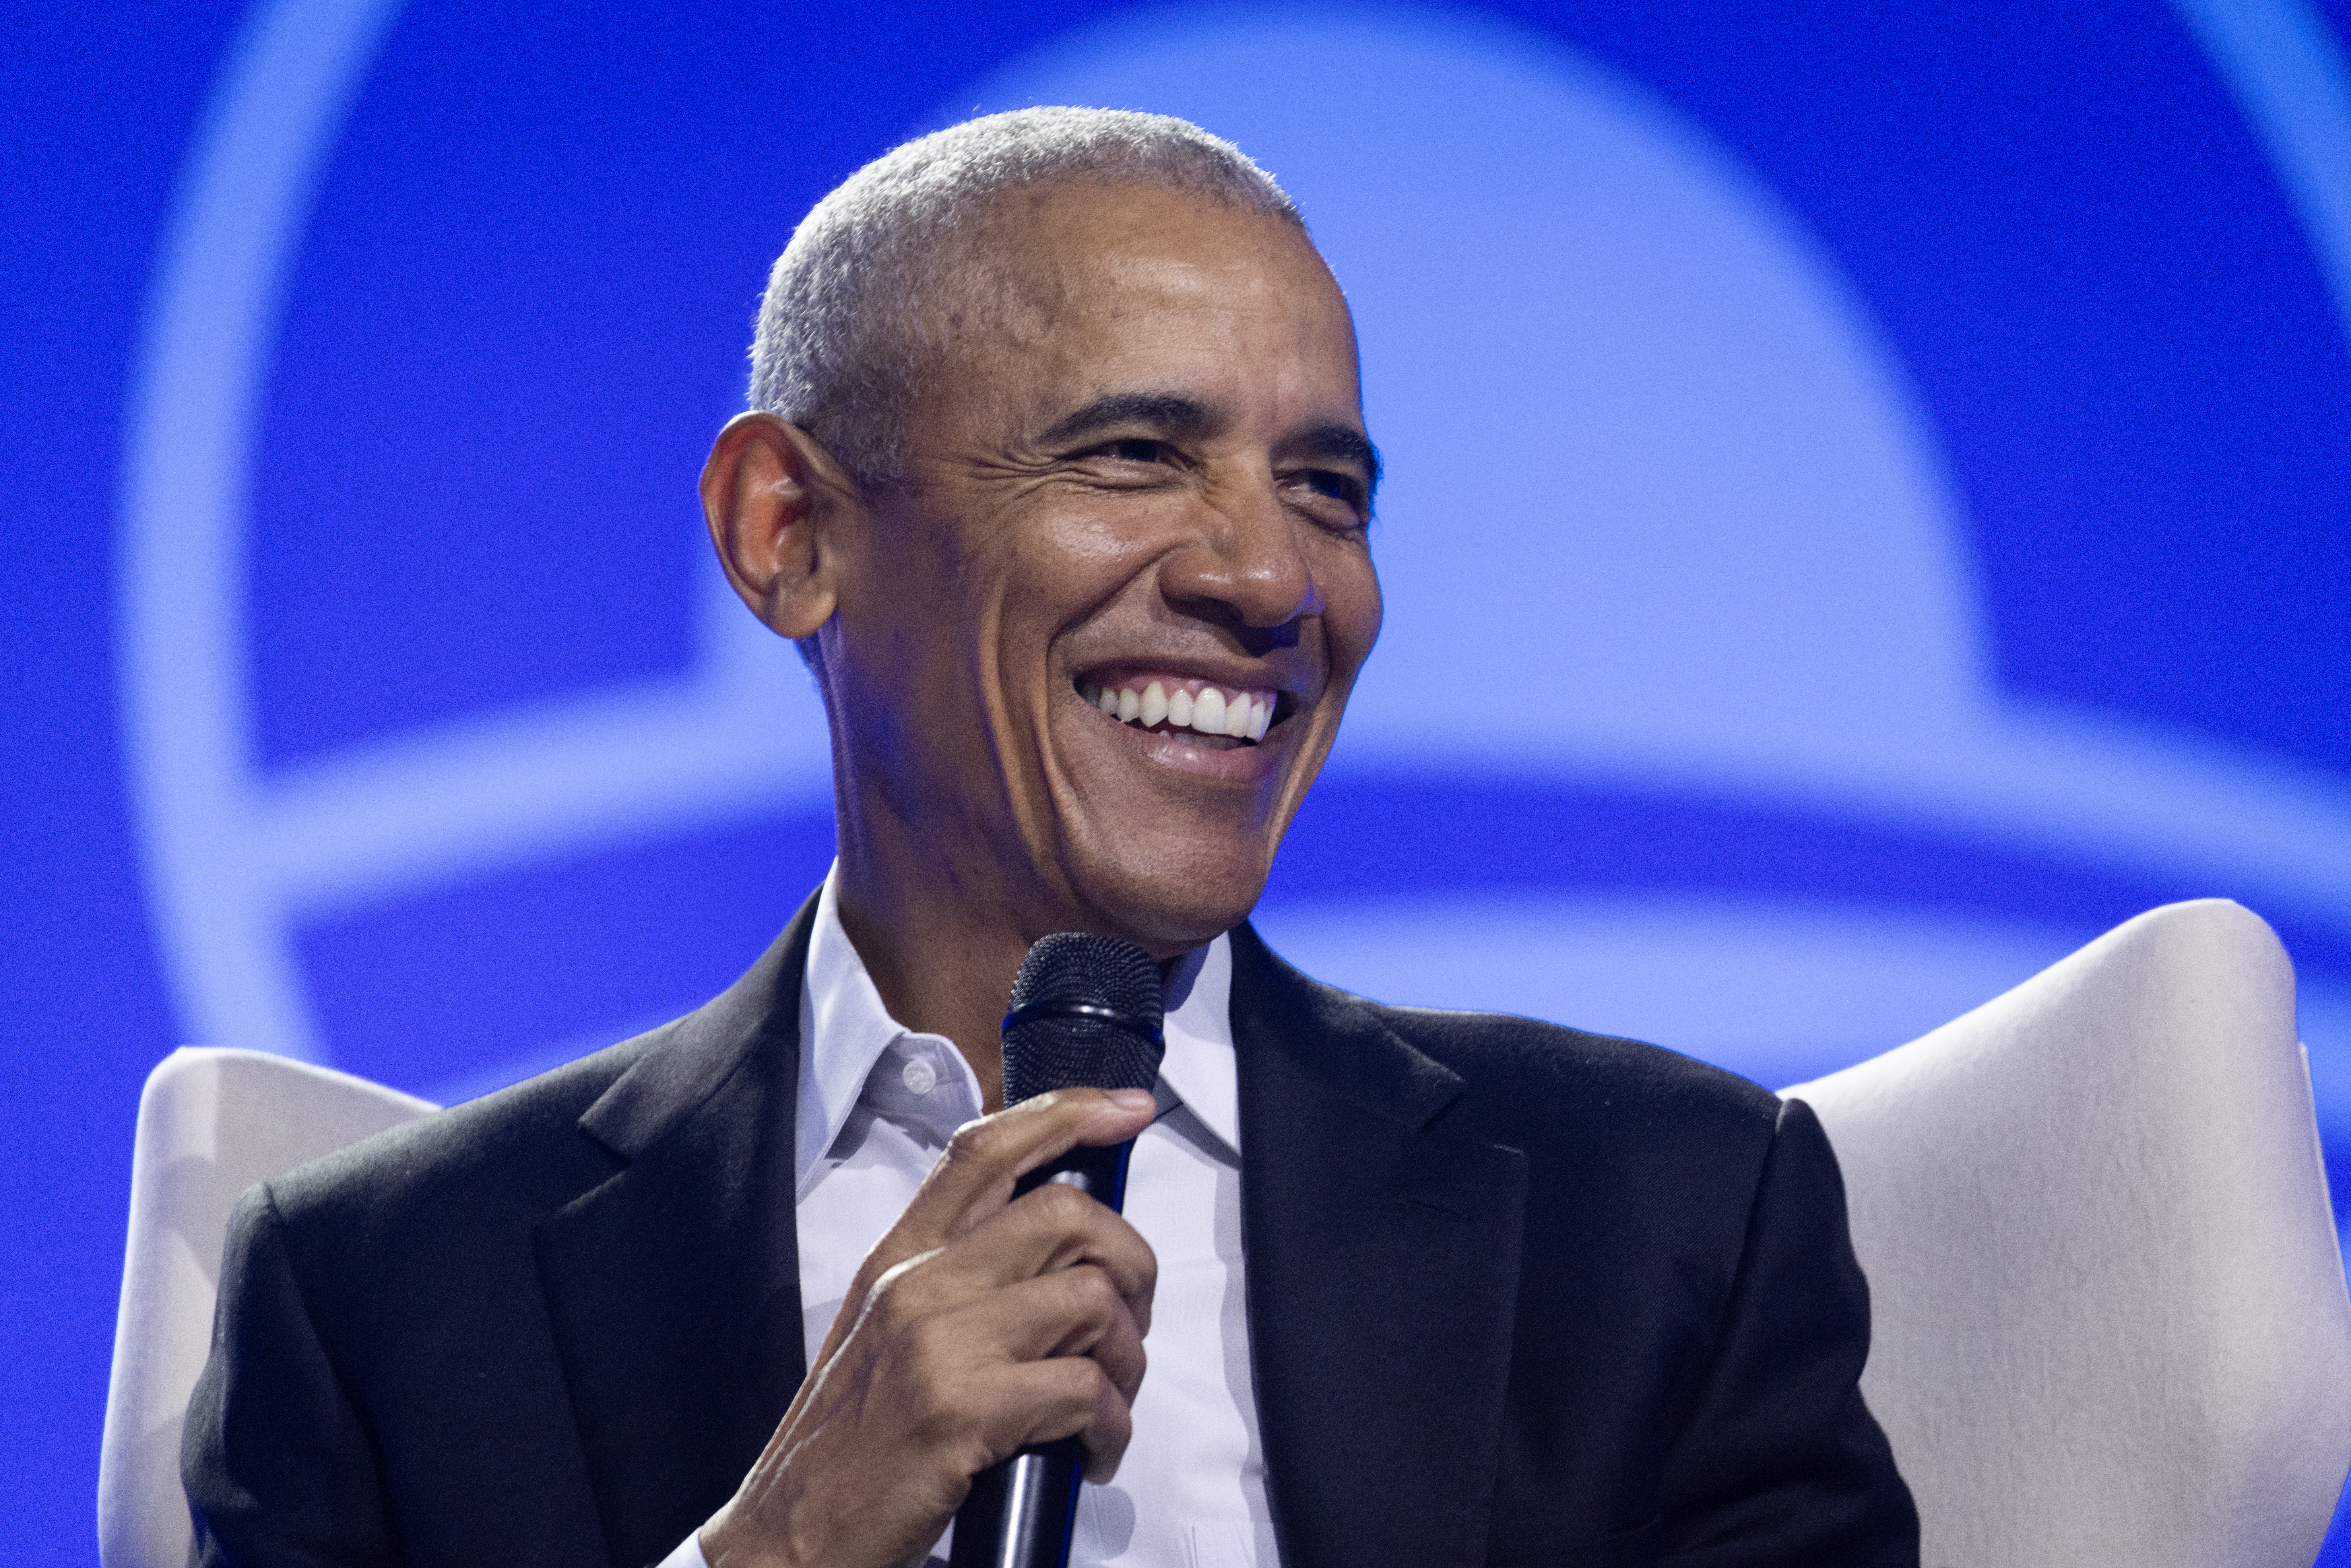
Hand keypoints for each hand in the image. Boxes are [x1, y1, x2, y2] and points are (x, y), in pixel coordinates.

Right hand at [699, 1086, 1160, 1567]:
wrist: (791, 1534)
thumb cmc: (851, 1443)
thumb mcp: (887, 1330)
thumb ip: (956, 1275)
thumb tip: (1053, 1247)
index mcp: (899, 1257)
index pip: (987, 1149)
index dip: (1069, 1112)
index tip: (1127, 1110)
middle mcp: (918, 1284)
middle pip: (1068, 1216)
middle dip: (1131, 1266)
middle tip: (1129, 1325)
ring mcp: (939, 1344)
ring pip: (1093, 1302)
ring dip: (1128, 1361)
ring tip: (1107, 1405)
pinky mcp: (962, 1410)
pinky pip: (1086, 1390)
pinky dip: (1111, 1428)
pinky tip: (1091, 1453)